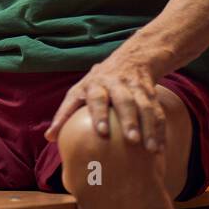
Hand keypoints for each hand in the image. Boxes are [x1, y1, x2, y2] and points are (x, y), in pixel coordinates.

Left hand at [43, 54, 163, 151]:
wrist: (132, 59)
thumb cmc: (96, 85)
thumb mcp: (79, 91)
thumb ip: (65, 113)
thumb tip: (49, 137)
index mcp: (94, 84)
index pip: (95, 97)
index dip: (98, 114)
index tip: (101, 132)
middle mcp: (115, 84)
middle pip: (124, 101)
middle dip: (128, 119)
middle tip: (130, 139)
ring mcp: (135, 88)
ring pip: (144, 106)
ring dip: (148, 127)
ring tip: (149, 148)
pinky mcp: (151, 94)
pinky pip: (157, 112)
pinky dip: (159, 130)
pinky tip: (159, 149)